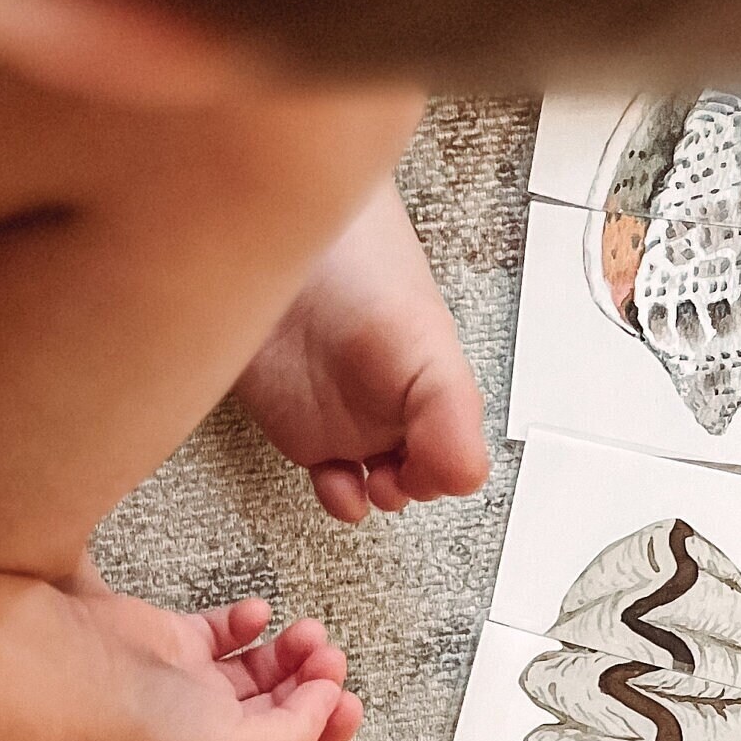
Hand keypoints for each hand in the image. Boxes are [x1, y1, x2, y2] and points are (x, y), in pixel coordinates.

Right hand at [70, 592, 353, 740]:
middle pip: (280, 718)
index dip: (327, 738)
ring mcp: (190, 692)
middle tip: (331, 657)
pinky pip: (222, 633)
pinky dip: (247, 622)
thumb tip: (327, 701)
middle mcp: (206, 739)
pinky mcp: (173, 646)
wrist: (76, 673)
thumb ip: (295, 735)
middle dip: (315, 688)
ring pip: (259, 674)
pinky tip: (257, 613)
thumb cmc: (145, 733)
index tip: (349, 703)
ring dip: (292, 653)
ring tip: (309, 632)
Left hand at [234, 183, 488, 523]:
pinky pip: (329, 478)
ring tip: (375, 483)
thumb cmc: (354, 263)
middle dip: (416, 485)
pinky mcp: (299, 426)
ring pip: (377, 479)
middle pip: (422, 469)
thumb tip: (467, 476)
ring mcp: (347, 416)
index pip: (459, 446)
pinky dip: (339, 497)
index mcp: (435, 377)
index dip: (447, 470)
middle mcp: (395, 400)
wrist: (274, 243)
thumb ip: (448, 409)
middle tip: (398, 475)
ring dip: (381, 496)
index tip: (424, 470)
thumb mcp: (419, 336)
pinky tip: (340, 491)